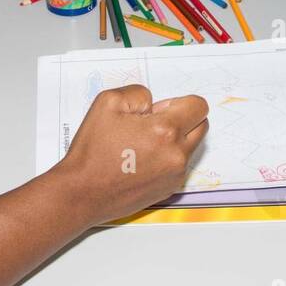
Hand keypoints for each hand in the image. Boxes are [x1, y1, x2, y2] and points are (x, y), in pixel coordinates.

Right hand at [56, 84, 207, 222]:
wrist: (83, 192)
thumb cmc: (93, 152)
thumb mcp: (108, 102)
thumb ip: (139, 93)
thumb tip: (154, 103)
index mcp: (165, 131)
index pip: (198, 106)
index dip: (178, 102)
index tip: (160, 109)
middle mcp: (176, 155)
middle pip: (201, 125)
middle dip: (182, 119)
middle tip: (151, 124)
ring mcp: (175, 175)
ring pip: (190, 146)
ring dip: (174, 140)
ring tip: (141, 144)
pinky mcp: (170, 189)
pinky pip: (179, 165)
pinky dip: (166, 159)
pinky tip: (140, 161)